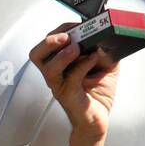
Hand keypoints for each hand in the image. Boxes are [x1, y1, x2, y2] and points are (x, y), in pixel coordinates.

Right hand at [28, 27, 118, 145]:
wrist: (97, 121)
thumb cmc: (96, 96)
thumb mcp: (105, 65)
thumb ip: (104, 50)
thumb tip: (107, 36)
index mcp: (59, 64)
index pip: (49, 43)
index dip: (62, 30)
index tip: (78, 24)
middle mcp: (55, 75)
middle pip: (37, 54)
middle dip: (50, 41)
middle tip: (65, 36)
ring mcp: (59, 86)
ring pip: (49, 67)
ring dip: (62, 54)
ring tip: (76, 47)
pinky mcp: (69, 96)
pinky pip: (71, 78)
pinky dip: (83, 65)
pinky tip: (93, 58)